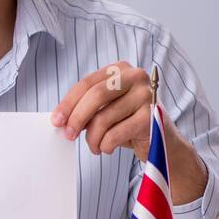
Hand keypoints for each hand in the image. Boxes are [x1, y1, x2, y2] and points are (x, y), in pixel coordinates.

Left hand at [50, 60, 207, 203]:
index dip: (68, 103)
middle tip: (68, 135)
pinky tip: (107, 148)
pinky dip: (105, 145)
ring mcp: (146, 95)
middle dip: (76, 118)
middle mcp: (135, 76)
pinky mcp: (151, 116)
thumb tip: (61, 120)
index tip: (56, 120)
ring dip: (93, 139)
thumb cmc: (128, 123)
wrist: (163, 142)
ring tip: (94, 147)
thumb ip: (86, 109)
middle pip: (95, 96)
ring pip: (104, 118)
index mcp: (120, 69)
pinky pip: (116, 134)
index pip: (87, 83)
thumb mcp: (106, 110)